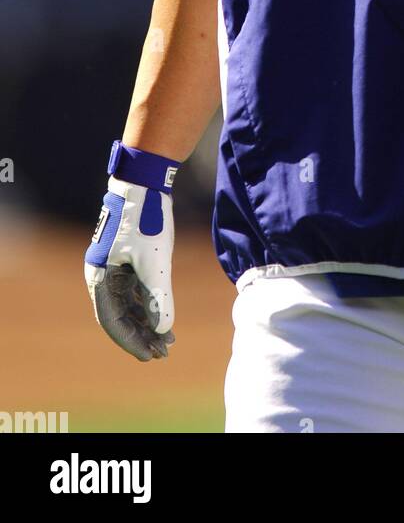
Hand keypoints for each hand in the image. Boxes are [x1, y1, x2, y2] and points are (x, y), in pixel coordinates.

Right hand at [84, 175, 176, 361]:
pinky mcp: (127, 260)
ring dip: (146, 322)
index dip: (131, 340)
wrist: (145, 184)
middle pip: (120, 315)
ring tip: (168, 340)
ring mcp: (115, 268)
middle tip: (162, 353)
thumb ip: (158, 296)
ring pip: (128, 304)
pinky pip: (135, 291)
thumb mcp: (155, 260)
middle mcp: (103, 275)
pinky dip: (149, 304)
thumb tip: (163, 329)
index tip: (149, 355)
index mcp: (100, 276)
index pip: (111, 320)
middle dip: (141, 335)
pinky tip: (165, 317)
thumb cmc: (146, 218)